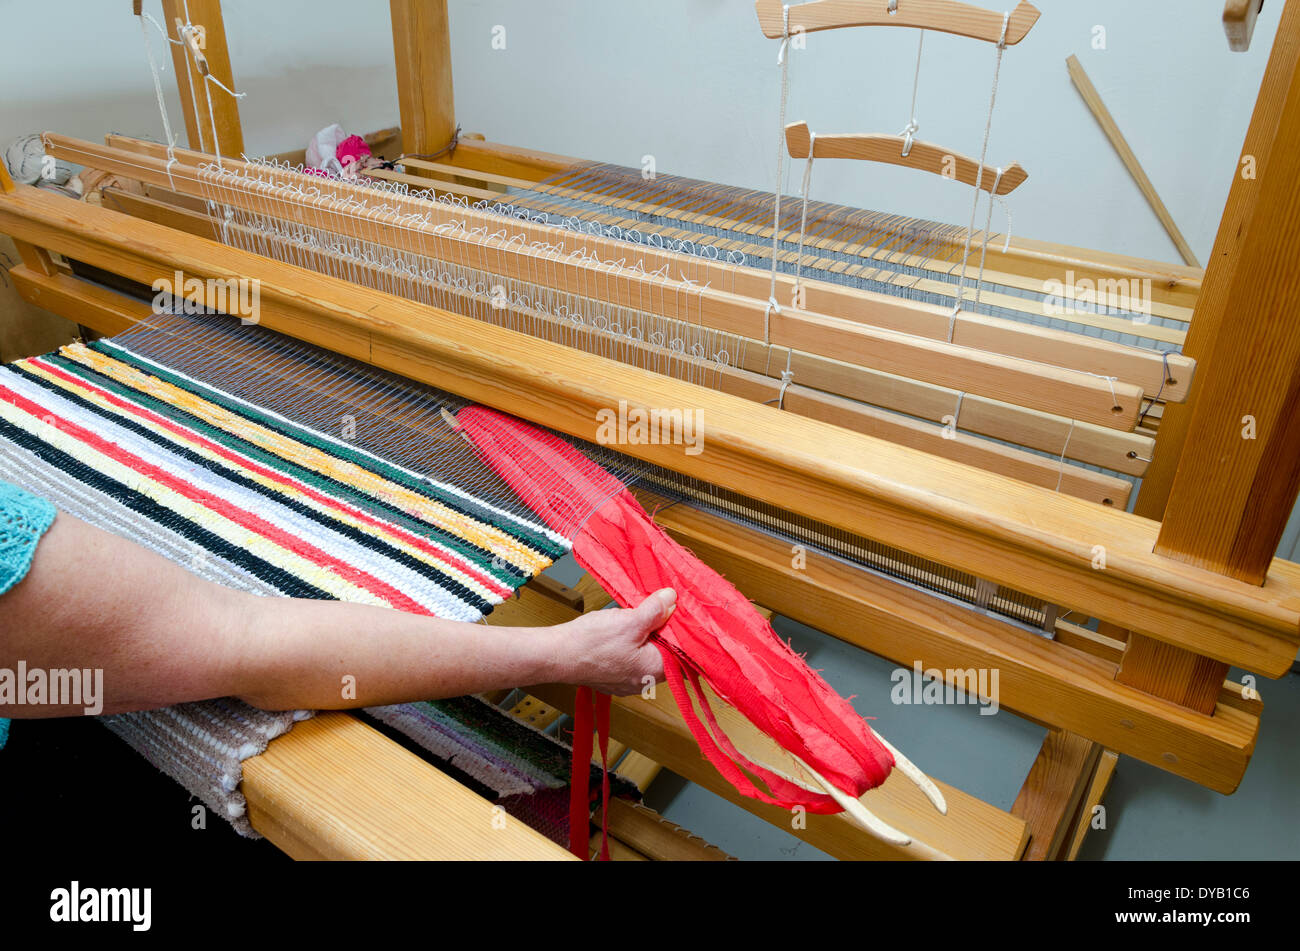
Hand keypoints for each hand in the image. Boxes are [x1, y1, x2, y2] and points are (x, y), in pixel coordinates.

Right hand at [555, 588, 673, 694]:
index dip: (684, 636)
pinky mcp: (611, 678)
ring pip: (645, 657)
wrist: (556, 655)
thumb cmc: (592, 643)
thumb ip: (655, 610)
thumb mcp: (630, 620)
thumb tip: (672, 599)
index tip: (680, 617)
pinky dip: (629, 646)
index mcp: (654, 671)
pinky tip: (619, 633)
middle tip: (656, 612)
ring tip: (635, 620)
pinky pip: (629, 660)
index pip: (685, 658)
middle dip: (662, 633)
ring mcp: (626, 683)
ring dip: (644, 638)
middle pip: (665, 656)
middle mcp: (643, 682)